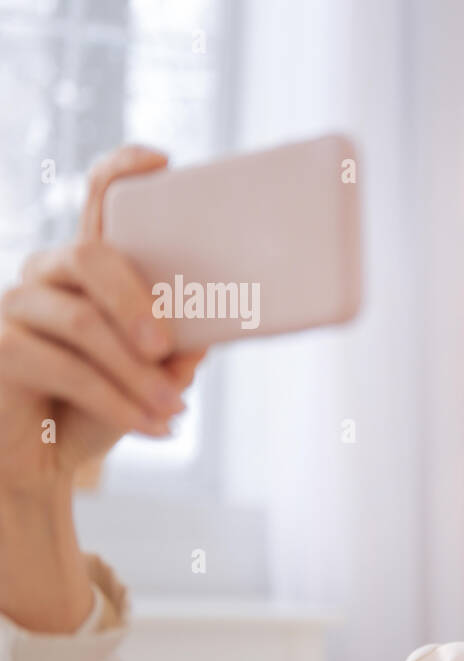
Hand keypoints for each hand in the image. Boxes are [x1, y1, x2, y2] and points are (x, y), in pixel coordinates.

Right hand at [0, 145, 206, 495]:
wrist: (50, 459)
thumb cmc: (104, 407)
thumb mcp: (155, 376)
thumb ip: (178, 351)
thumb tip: (204, 340)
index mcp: (93, 268)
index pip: (97, 201)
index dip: (121, 171)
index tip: (160, 161)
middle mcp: (49, 273)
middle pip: (90, 256)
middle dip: (136, 301)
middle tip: (168, 349)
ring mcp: (17, 305)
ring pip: (81, 322)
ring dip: (136, 373)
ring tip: (172, 409)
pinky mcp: (1, 346)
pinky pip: (65, 368)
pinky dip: (117, 402)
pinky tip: (151, 427)